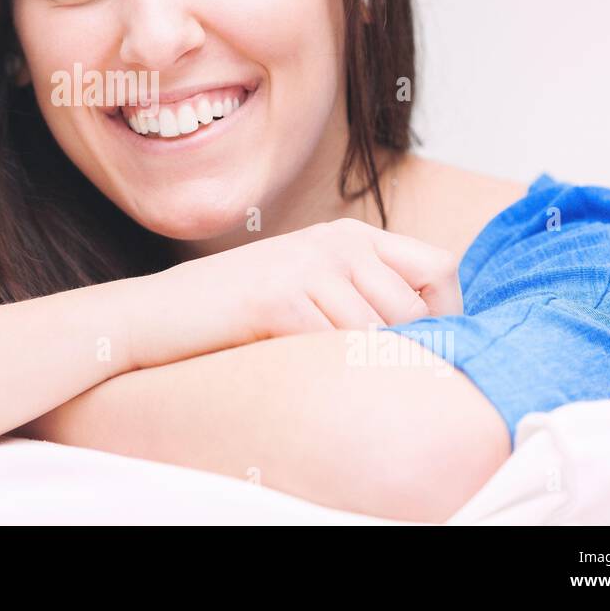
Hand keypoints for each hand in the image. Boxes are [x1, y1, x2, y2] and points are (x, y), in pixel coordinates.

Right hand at [122, 218, 461, 369]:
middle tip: (369, 376)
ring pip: (379, 333)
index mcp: (350, 234)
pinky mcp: (280, 297)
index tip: (431, 350)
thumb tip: (437, 333)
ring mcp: (307, 265)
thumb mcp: (310, 283)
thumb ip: (364, 292)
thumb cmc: (238, 310)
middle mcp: (336, 241)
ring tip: (323, 372)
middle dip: (404, 350)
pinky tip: (291, 366)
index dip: (449, 314)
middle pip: (416, 308)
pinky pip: (334, 348)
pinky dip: (323, 370)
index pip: (441, 267)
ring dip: (359, 364)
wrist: (160, 314)